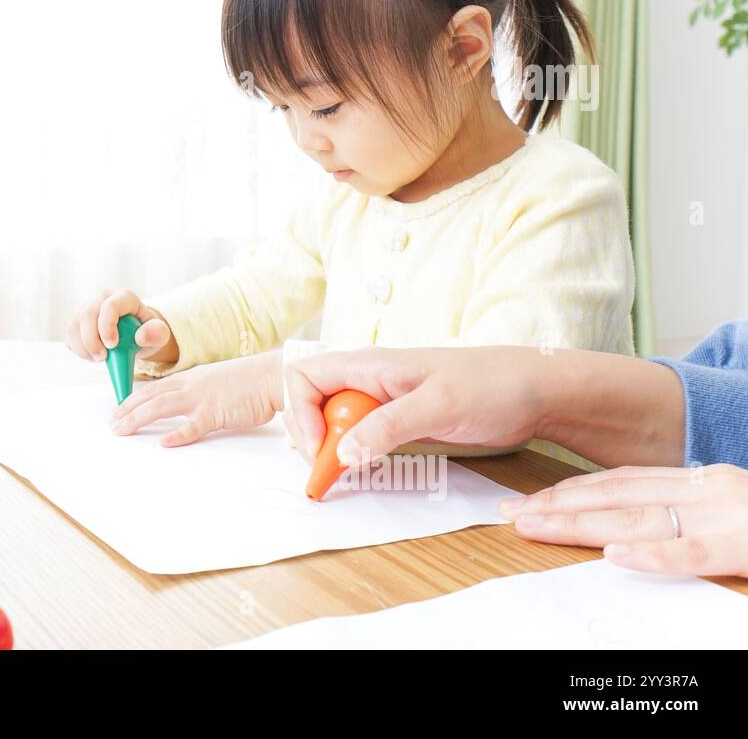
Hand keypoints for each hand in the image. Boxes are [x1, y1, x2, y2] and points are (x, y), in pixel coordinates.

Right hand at [64, 287, 174, 364]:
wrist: (134, 335)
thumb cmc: (146, 332)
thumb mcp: (159, 334)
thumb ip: (156, 334)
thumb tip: (141, 337)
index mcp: (123, 297)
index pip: (109, 306)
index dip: (107, 326)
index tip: (112, 346)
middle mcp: (102, 298)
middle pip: (87, 315)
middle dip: (92, 340)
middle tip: (102, 358)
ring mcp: (86, 308)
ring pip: (74, 326)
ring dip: (84, 348)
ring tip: (100, 358)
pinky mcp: (77, 321)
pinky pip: (70, 335)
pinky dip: (78, 350)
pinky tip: (93, 354)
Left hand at [108, 350, 283, 446]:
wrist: (272, 376)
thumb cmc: (247, 383)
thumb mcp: (214, 383)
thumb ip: (196, 393)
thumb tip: (181, 406)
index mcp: (189, 379)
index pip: (153, 388)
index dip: (132, 400)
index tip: (118, 411)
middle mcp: (190, 385)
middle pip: (150, 397)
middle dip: (127, 411)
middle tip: (112, 425)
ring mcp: (202, 398)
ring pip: (162, 407)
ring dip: (139, 419)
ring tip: (122, 430)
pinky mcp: (217, 412)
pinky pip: (194, 425)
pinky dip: (179, 434)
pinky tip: (165, 443)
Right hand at [281, 346, 545, 463]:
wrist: (539, 391)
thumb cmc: (493, 385)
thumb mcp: (438, 405)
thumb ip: (387, 426)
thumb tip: (340, 453)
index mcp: (370, 364)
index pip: (303, 378)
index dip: (301, 415)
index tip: (321, 451)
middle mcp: (370, 379)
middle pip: (313, 403)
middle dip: (311, 438)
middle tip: (328, 473)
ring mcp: (384, 400)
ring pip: (335, 422)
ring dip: (331, 450)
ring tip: (341, 476)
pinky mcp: (400, 420)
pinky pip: (360, 435)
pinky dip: (353, 455)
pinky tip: (363, 471)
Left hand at [499, 464, 747, 577]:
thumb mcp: (728, 509)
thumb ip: (683, 511)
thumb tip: (627, 529)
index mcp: (702, 479)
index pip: (620, 481)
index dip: (569, 490)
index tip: (527, 501)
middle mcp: (709, 488)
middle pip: (617, 496)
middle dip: (558, 505)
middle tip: (511, 515)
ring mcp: (728, 515)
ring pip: (640, 518)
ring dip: (582, 524)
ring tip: (536, 527)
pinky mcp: (745, 545)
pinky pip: (693, 552)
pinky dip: (652, 555)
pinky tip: (614, 557)